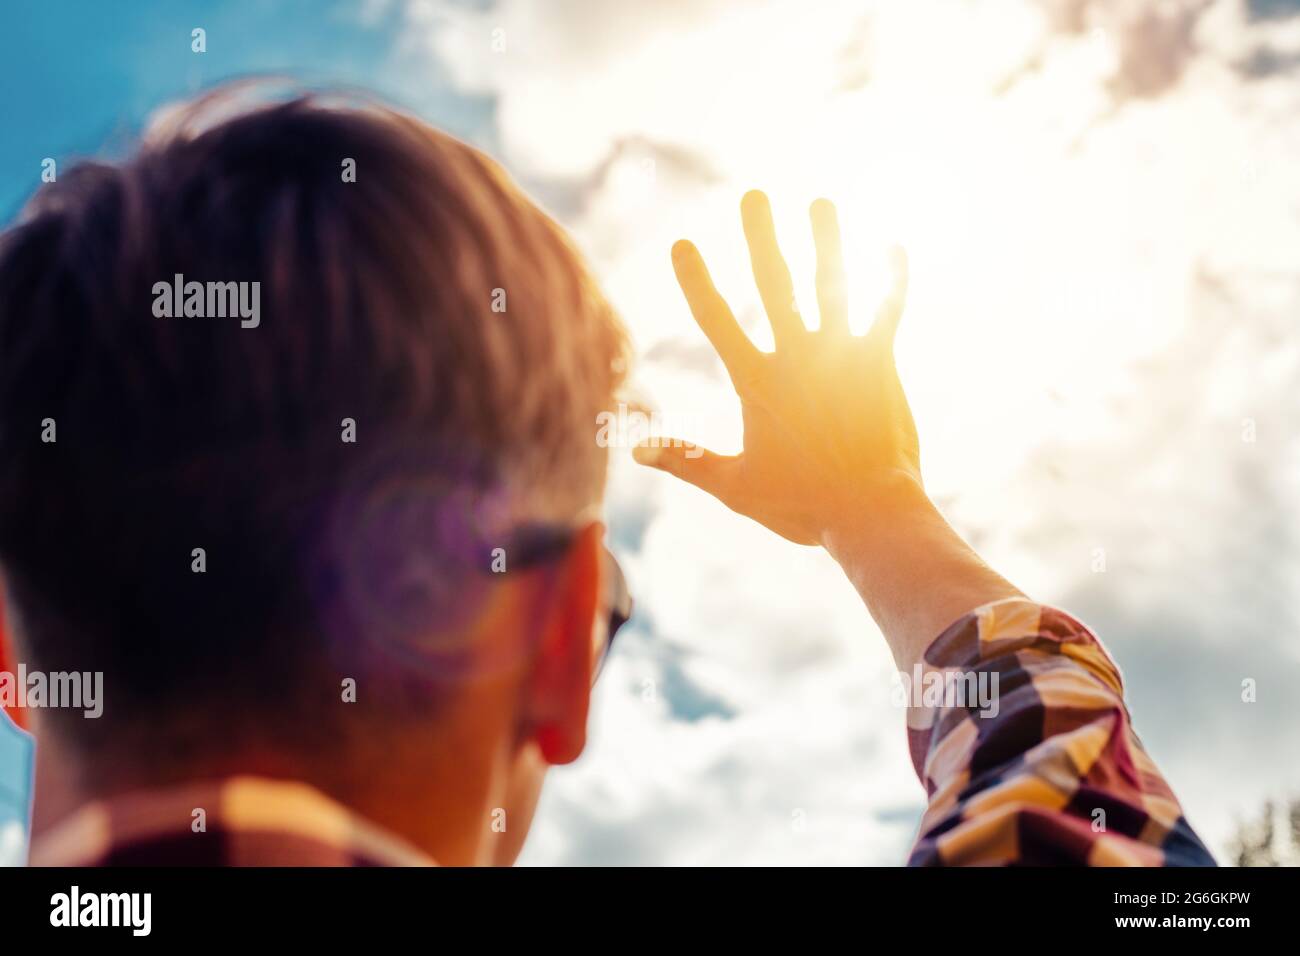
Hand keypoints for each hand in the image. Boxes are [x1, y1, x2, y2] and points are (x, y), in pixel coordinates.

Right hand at [634, 190, 920, 546]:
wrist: (869, 514)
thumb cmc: (801, 506)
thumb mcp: (734, 486)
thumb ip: (685, 460)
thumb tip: (635, 451)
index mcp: (757, 383)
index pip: (716, 320)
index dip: (697, 280)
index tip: (683, 243)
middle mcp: (797, 358)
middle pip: (774, 285)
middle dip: (761, 237)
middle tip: (753, 196)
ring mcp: (841, 356)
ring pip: (832, 285)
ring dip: (827, 241)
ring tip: (821, 202)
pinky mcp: (881, 364)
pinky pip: (886, 310)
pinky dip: (890, 278)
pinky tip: (892, 246)